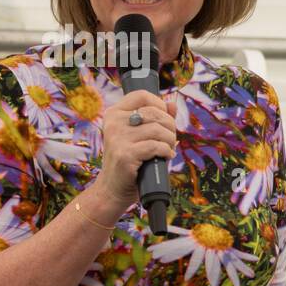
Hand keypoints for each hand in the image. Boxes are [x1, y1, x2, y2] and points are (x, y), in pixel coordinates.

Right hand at [91, 90, 178, 215]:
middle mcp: (113, 122)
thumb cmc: (131, 161)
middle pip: (155, 112)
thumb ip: (156, 119)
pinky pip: (156, 146)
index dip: (160, 105)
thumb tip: (172, 104)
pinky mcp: (125, 154)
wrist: (113, 189)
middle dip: (170, 127)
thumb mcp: (141, 136)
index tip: (164, 120)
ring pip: (158, 129)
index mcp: (114, 113)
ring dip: (170, 141)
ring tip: (167, 150)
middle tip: (169, 140)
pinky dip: (166, 152)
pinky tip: (165, 157)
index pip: (142, 95)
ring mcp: (117, 138)